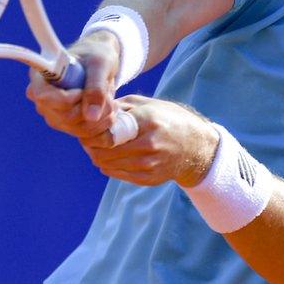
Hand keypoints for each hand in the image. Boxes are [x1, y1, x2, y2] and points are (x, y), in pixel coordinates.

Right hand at [26, 30, 120, 138]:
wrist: (99, 62)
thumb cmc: (96, 55)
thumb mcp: (100, 64)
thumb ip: (96, 87)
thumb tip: (91, 116)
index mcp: (40, 79)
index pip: (46, 99)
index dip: (71, 99)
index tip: (84, 88)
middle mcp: (42, 100)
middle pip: (67, 118)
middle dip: (94, 108)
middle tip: (108, 92)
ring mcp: (53, 115)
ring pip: (79, 129)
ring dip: (102, 116)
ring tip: (110, 99)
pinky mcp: (67, 125)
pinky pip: (86, 134)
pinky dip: (103, 124)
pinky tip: (109, 109)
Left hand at [80, 95, 219, 187]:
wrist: (196, 147)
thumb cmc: (170, 120)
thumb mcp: (149, 104)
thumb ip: (122, 105)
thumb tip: (95, 109)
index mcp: (148, 120)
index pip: (107, 130)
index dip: (91, 130)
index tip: (87, 127)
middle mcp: (149, 143)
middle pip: (103, 150)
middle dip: (90, 144)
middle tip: (88, 138)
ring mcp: (149, 164)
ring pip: (107, 163)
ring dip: (97, 155)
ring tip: (99, 146)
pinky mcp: (148, 178)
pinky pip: (117, 174)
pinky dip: (108, 165)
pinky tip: (111, 156)